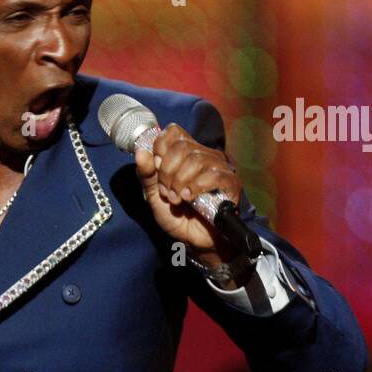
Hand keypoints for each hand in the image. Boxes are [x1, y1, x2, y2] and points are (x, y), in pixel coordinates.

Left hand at [133, 124, 242, 263]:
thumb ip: (146, 174)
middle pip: (182, 147)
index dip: (160, 149)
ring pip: (196, 160)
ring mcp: (219, 168)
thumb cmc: (176, 215)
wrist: (192, 239)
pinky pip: (214, 175)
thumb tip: (140, 152)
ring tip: (177, 199)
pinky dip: (196, 187)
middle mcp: (204, 155)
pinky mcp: (231, 183)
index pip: (174, 133)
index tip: (157, 170)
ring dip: (180, 182)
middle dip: (167, 172)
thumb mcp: (153, 194)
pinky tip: (189, 198)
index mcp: (185, 153)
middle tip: (166, 192)